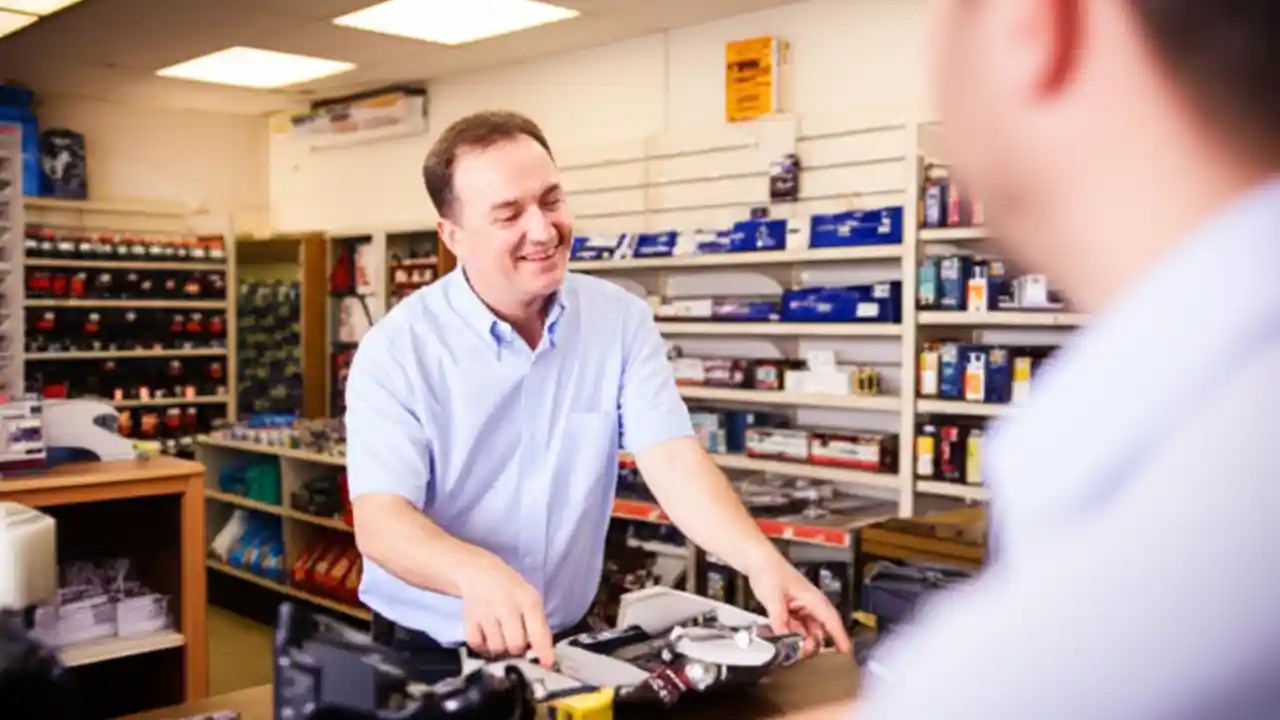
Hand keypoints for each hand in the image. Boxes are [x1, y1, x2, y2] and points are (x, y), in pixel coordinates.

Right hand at [454, 553, 555, 667]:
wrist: (479, 573)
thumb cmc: (511, 590)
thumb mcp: (530, 600)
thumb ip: (537, 625)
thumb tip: (543, 656)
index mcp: (528, 601)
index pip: (538, 631)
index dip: (544, 651)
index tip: (547, 665)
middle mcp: (507, 606)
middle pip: (515, 646)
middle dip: (517, 649)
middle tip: (515, 640)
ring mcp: (486, 613)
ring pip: (496, 649)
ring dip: (500, 648)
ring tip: (501, 635)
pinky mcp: (469, 619)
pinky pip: (477, 646)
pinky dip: (483, 647)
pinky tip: (487, 637)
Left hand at [748, 557, 853, 657]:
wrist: (758, 561)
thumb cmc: (770, 570)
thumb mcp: (773, 599)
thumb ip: (779, 622)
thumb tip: (783, 641)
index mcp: (813, 598)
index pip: (832, 621)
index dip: (840, 637)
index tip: (846, 652)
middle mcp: (810, 604)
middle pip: (820, 630)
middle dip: (814, 644)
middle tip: (803, 653)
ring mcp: (801, 607)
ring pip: (808, 631)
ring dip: (802, 641)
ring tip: (792, 648)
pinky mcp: (792, 610)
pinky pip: (796, 628)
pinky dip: (792, 635)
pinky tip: (784, 638)